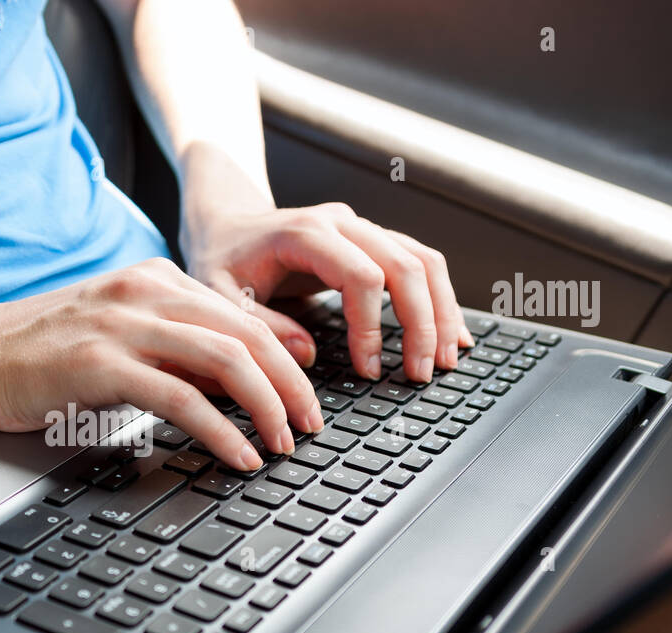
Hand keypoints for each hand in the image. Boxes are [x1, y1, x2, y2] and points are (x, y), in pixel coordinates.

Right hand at [0, 258, 321, 470]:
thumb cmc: (43, 351)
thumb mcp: (123, 336)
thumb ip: (180, 351)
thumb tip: (243, 381)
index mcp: (156, 279)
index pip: (242, 315)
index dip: (287, 356)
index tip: (307, 393)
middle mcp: (146, 291)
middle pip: (247, 334)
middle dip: (291, 384)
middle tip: (310, 424)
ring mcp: (124, 324)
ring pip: (225, 359)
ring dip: (267, 406)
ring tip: (284, 442)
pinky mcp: (102, 364)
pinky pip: (181, 398)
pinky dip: (222, 430)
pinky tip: (239, 454)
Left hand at [182, 201, 474, 381]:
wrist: (226, 224)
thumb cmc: (220, 261)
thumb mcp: (220, 298)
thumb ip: (260, 325)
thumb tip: (307, 356)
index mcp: (304, 233)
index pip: (361, 276)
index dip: (372, 326)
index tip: (368, 370)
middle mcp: (342, 221)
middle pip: (405, 265)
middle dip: (421, 323)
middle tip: (424, 372)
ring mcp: (361, 227)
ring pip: (422, 260)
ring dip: (441, 310)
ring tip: (449, 358)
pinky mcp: (372, 240)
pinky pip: (419, 262)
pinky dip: (439, 296)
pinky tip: (451, 330)